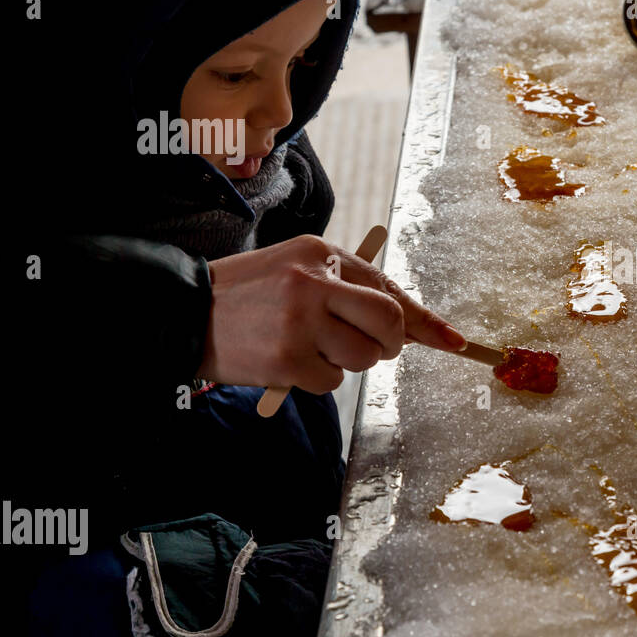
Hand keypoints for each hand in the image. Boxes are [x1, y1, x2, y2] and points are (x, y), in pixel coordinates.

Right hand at [197, 234, 465, 392]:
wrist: (181, 311)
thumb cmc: (246, 295)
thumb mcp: (296, 271)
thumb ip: (347, 290)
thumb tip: (404, 325)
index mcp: (321, 254)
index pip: (388, 287)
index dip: (425, 320)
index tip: (455, 341)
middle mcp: (315, 282)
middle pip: (389, 322)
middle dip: (389, 343)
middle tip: (368, 346)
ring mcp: (301, 321)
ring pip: (363, 357)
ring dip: (347, 363)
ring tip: (311, 348)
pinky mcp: (287, 359)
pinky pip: (332, 381)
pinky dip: (317, 379)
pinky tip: (288, 362)